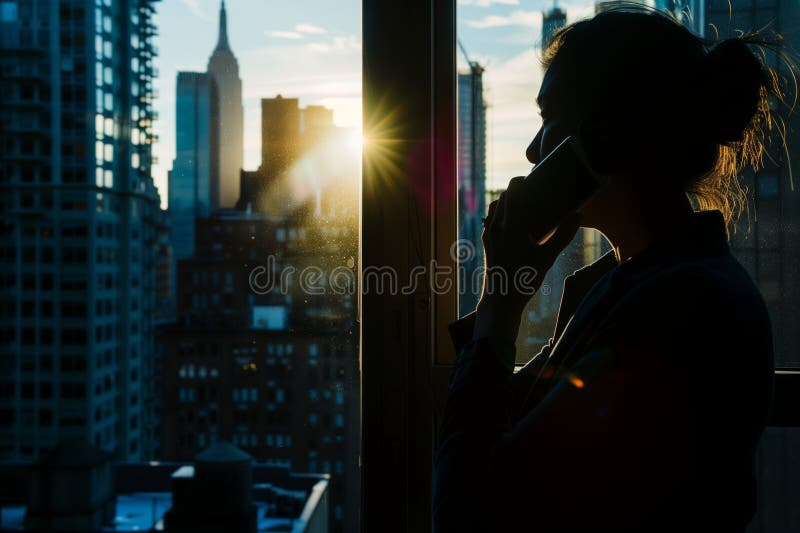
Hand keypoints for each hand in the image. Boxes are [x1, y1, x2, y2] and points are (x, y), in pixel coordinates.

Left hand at [475, 176, 580, 340]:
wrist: (500, 301)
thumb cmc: (523, 279)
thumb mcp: (547, 257)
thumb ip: (563, 235)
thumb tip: (578, 215)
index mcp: (509, 224)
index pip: (512, 191)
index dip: (521, 181)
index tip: (532, 179)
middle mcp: (495, 226)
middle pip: (503, 198)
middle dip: (516, 191)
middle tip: (533, 192)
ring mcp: (489, 236)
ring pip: (495, 210)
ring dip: (507, 203)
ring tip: (523, 207)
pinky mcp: (487, 245)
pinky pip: (491, 222)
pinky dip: (501, 216)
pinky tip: (513, 225)